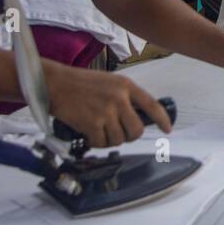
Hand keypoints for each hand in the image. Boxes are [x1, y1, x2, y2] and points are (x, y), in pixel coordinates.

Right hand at [45, 62, 171, 148]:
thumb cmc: (80, 83)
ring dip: (110, 140)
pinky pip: (102, 143)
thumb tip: (137, 117)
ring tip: (100, 131)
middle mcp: (119, 98)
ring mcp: (106, 111)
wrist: (55, 83)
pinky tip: (90, 135)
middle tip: (119, 133)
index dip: (162, 119)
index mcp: (126, 86)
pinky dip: (96, 143)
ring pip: (119, 139)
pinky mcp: (92, 123)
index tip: (168, 129)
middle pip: (137, 129)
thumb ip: (125, 96)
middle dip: (129, 136)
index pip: (152, 105)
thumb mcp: (109, 82)